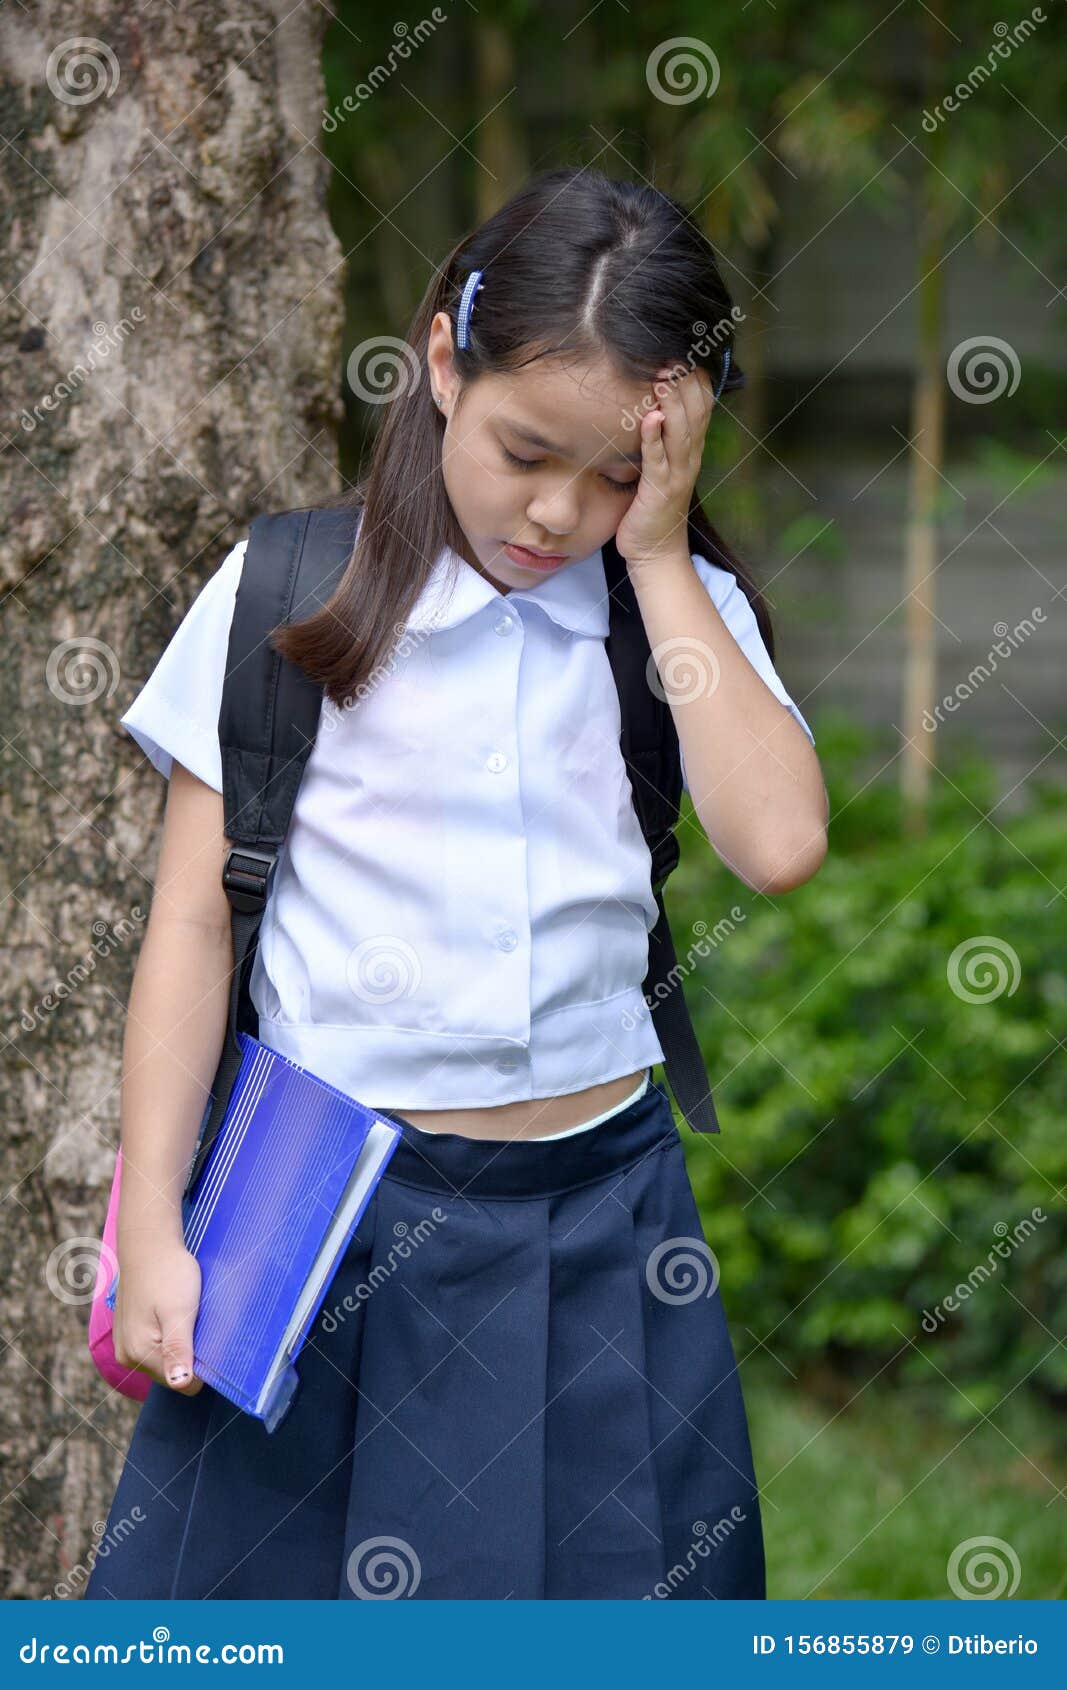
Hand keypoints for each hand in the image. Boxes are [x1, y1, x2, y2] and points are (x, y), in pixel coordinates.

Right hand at [113, 1237, 203, 1394]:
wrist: (149, 1243)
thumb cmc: (168, 1274)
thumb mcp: (180, 1312)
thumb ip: (178, 1350)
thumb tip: (181, 1385)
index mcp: (138, 1353)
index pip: (182, 1384)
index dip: (200, 1365)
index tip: (205, 1336)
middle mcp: (127, 1355)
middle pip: (172, 1374)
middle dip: (189, 1353)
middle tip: (195, 1320)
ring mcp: (126, 1344)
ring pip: (165, 1360)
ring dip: (179, 1343)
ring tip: (184, 1314)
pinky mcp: (129, 1332)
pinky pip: (156, 1346)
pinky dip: (169, 1334)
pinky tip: (174, 1312)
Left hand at [614, 365, 714, 568]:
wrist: (655, 552)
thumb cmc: (653, 507)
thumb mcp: (662, 466)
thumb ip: (662, 437)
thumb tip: (653, 404)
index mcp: (691, 448)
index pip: (702, 403)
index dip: (696, 376)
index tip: (685, 348)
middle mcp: (690, 457)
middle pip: (695, 410)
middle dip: (685, 380)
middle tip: (674, 350)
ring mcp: (677, 474)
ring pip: (680, 431)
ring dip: (672, 402)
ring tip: (663, 374)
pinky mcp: (659, 491)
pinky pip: (658, 460)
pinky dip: (654, 439)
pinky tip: (650, 418)